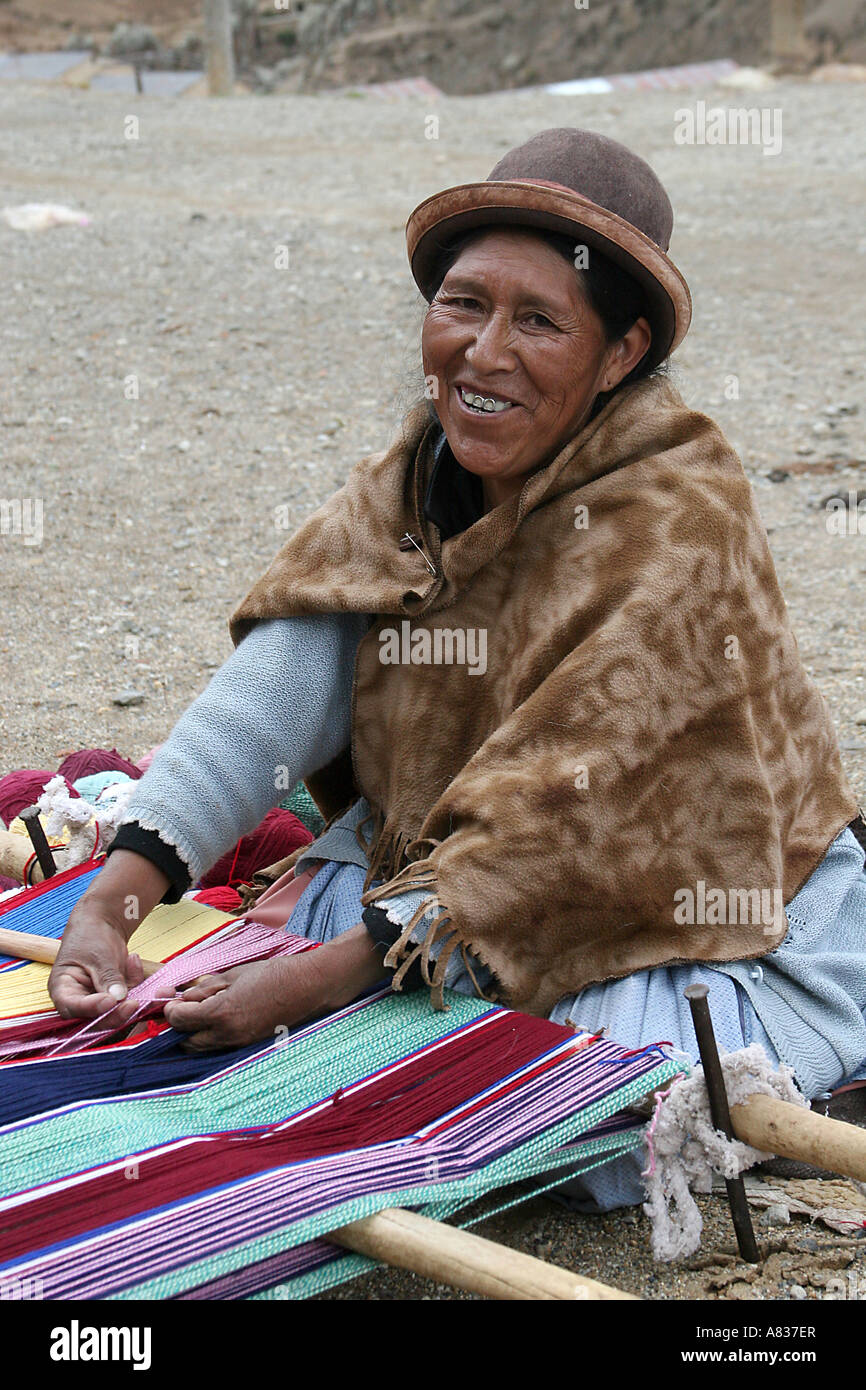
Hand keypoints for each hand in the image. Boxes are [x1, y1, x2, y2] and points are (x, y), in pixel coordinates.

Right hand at [48, 848, 170, 1021]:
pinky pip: (129, 1000)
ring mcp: (98, 1002)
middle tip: (134, 1002)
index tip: (110, 1002)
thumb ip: (107, 978)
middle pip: (95, 1020)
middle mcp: (78, 1001)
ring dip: (131, 993)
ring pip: (116, 1013)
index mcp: (63, 990)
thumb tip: (117, 999)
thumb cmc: (91, 935)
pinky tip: (133, 960)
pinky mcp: (115, 998)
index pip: (72, 1008)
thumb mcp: (99, 955)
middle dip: (117, 1013)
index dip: (91, 1009)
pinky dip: (136, 983)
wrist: (103, 923)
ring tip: (132, 961)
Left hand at [163, 956, 321, 1051]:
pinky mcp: (249, 1046)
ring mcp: (240, 1043)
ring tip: (202, 1013)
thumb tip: (184, 996)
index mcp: (221, 1012)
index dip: (170, 1009)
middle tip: (183, 1009)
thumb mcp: (235, 974)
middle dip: (179, 1027)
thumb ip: (206, 988)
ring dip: (195, 1034)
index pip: (179, 1020)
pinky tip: (220, 1020)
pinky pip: (220, 1048)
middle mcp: (228, 1034)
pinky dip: (212, 1038)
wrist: (309, 987)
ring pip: (202, 1049)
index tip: (172, 999)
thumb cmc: (274, 974)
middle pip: (185, 1042)